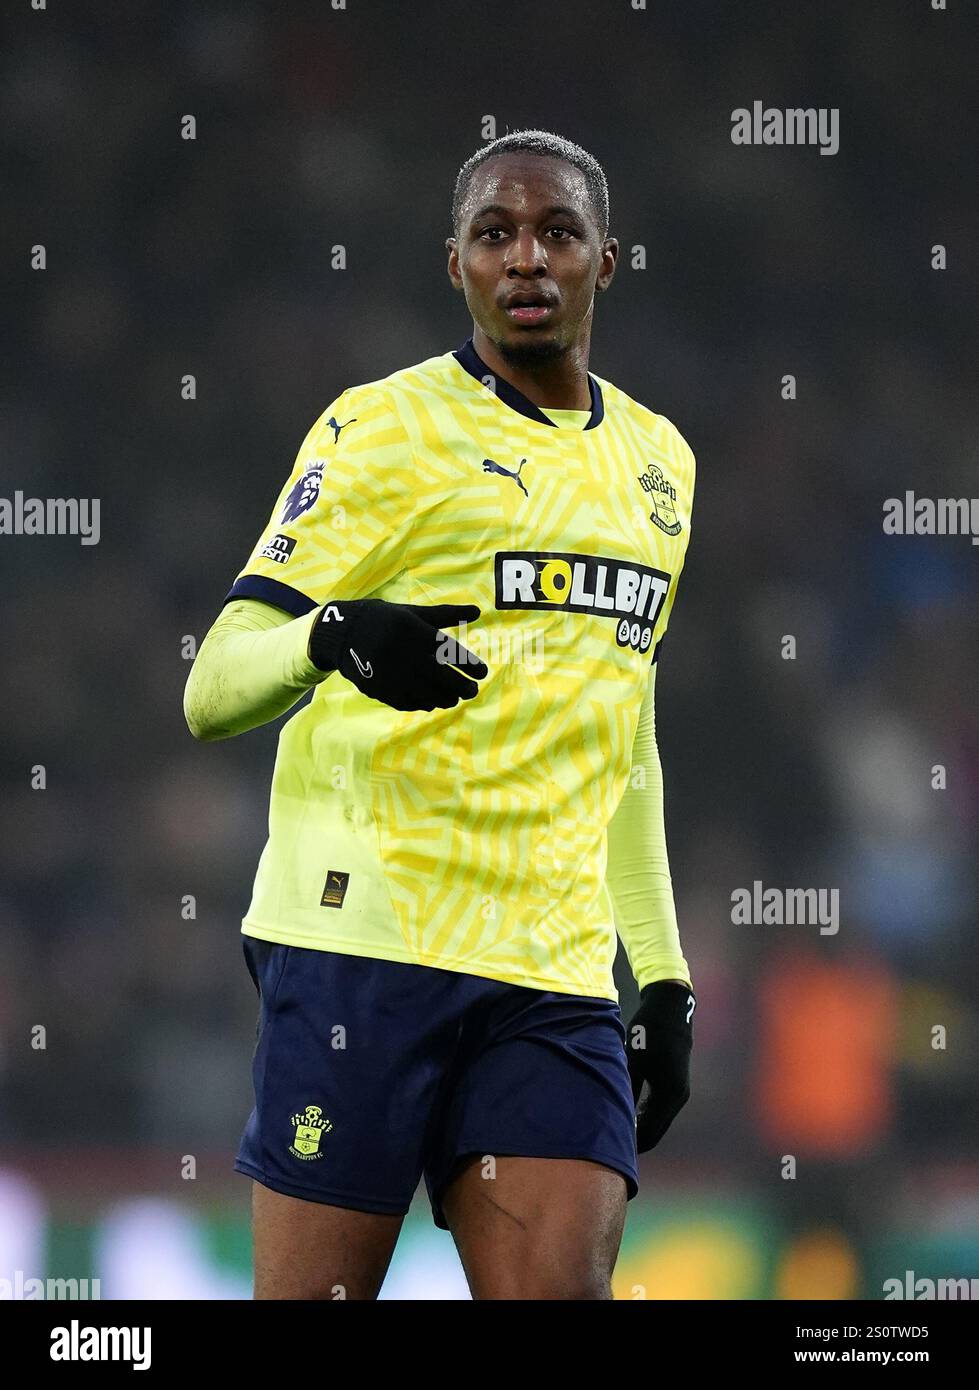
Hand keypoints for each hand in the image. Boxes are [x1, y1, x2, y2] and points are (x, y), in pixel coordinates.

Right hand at [308, 598, 487, 711]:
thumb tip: (478, 611)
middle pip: (441, 676)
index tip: (483, 672)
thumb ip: (446, 614)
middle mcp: (403, 653)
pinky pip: (407, 701)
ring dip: (445, 698)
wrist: (342, 632)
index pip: (449, 652)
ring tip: (455, 698)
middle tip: (473, 691)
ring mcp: (390, 673)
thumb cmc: (386, 619)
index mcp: (414, 631)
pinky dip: (423, 703)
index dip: (469, 664)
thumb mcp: (414, 613)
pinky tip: (434, 702)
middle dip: (462, 686)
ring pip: (426, 693)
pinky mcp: (379, 688)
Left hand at [625, 980, 695, 1152]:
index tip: (609, 1150)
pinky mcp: (674, 1083)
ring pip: (657, 1120)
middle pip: (655, 1131)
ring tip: (613, 1129)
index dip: (631, 1145)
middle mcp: (678, 1098)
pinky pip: (659, 1108)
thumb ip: (627, 1089)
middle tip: (607, 1143)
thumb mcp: (634, 1061)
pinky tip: (626, 1113)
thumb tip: (616, 1115)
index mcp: (670, 1096)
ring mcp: (678, 1091)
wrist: (670, 1009)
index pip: (650, 1134)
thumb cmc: (649, 1032)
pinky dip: (643, 1115)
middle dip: (634, 1139)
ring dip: (639, 1126)